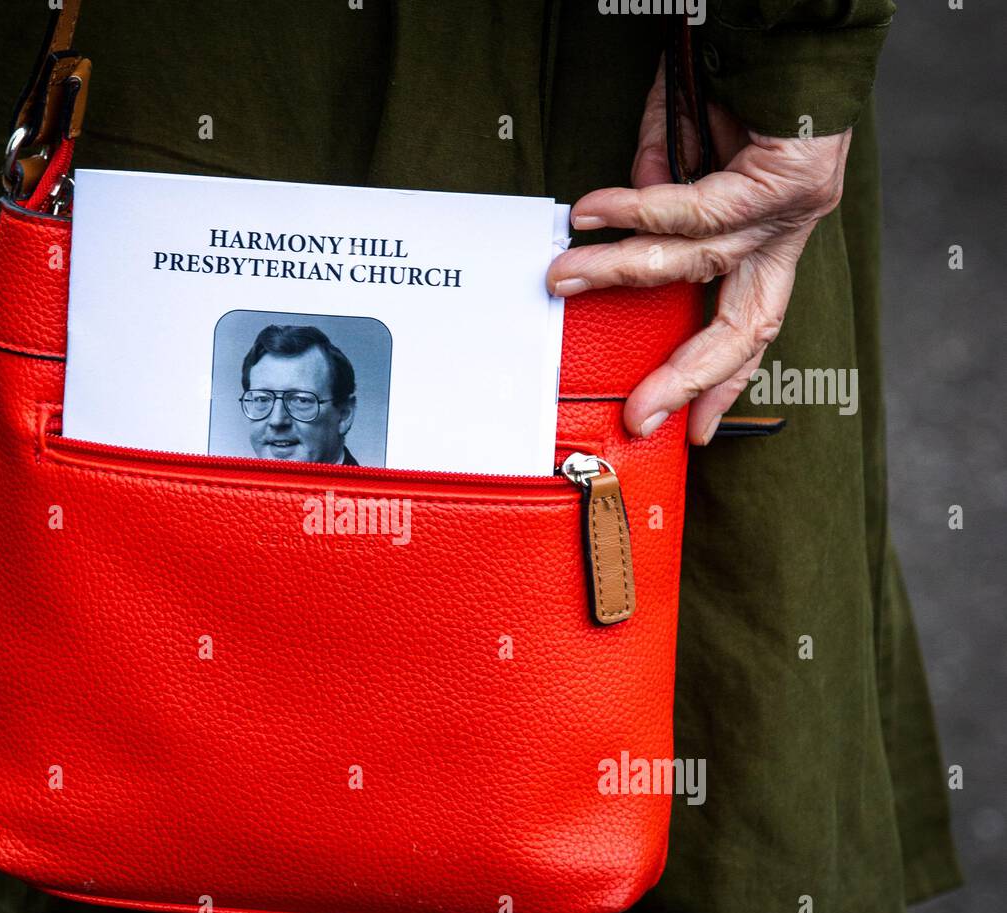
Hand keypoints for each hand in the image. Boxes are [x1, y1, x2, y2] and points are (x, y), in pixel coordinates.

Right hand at [547, 58, 851, 444]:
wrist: (794, 24)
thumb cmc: (745, 79)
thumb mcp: (690, 145)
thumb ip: (661, 183)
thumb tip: (625, 219)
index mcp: (768, 238)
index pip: (747, 323)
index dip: (720, 380)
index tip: (692, 426)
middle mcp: (784, 233)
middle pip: (746, 327)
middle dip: (691, 378)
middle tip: (642, 416)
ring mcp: (789, 210)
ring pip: (699, 266)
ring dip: (620, 273)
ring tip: (564, 275)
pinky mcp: (784, 178)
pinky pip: (694, 209)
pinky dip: (634, 211)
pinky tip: (592, 214)